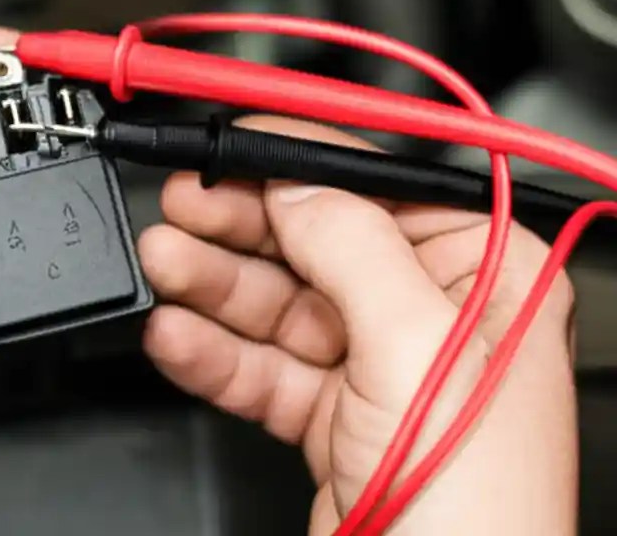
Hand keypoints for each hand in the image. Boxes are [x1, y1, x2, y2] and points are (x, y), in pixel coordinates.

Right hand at [139, 116, 576, 534]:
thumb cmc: (478, 510)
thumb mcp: (415, 346)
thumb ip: (352, 248)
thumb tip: (297, 182)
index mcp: (488, 278)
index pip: (380, 190)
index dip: (298, 163)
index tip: (229, 148)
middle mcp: (432, 318)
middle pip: (315, 243)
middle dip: (239, 225)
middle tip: (178, 206)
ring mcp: (379, 371)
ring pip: (278, 305)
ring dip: (211, 284)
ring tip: (160, 262)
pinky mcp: (332, 419)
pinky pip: (260, 367)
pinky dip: (211, 352)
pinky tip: (174, 335)